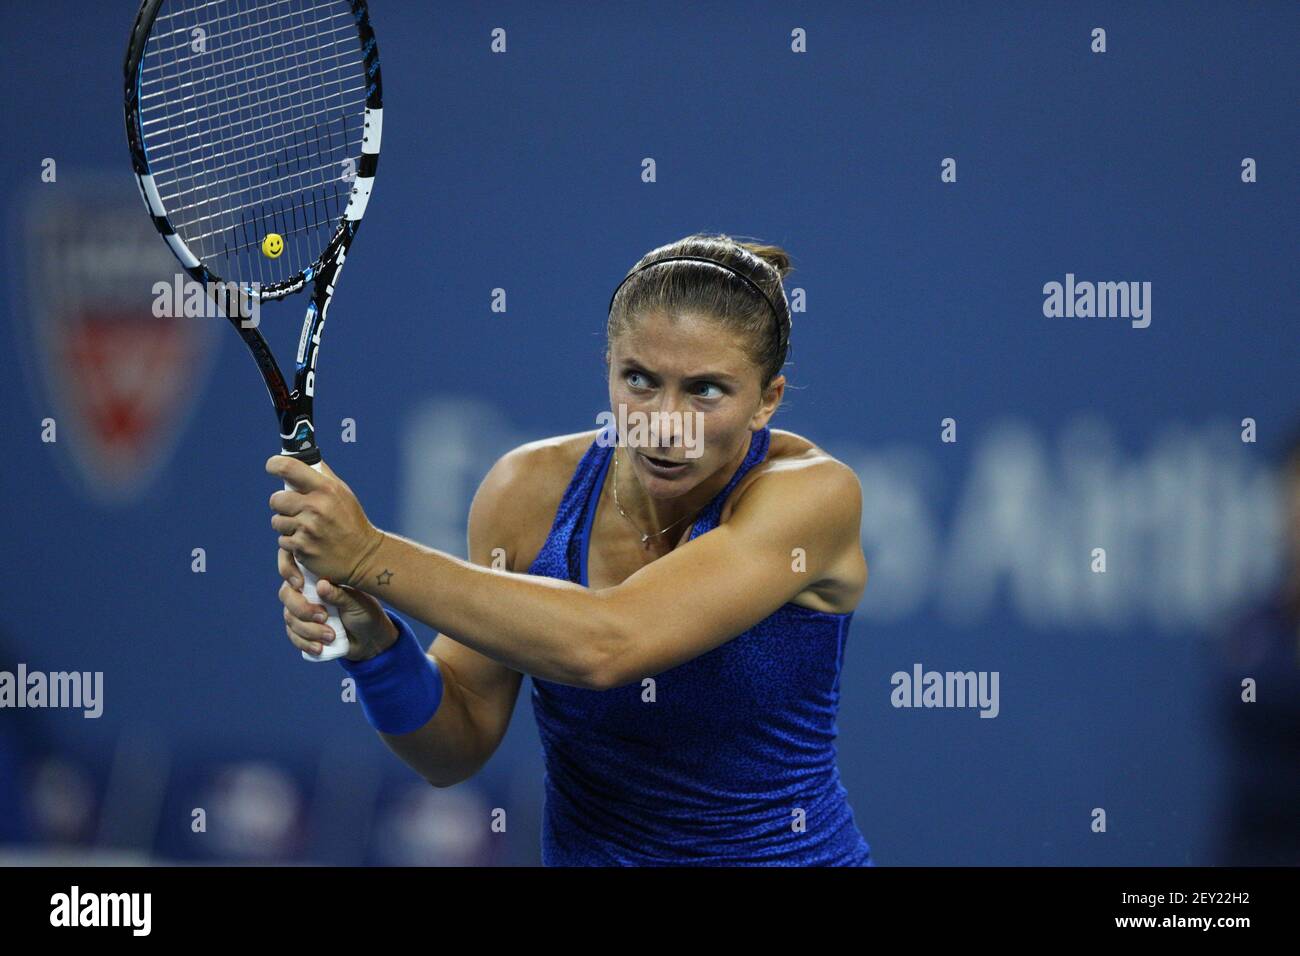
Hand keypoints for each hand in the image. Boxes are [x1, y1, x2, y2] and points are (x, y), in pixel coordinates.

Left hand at [266, 456, 384, 586]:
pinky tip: (308, 542)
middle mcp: (315, 507)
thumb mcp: (343, 492)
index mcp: (326, 489)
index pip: (288, 468)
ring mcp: (308, 529)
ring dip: (286, 525)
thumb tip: (303, 456)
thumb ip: (322, 475)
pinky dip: (292, 543)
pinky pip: (282, 542)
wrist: (363, 556)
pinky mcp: (302, 548)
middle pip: (276, 499)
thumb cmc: (351, 521)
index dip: (274, 465)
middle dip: (282, 504)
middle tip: (295, 508)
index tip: (272, 467)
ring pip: (277, 522)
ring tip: (305, 528)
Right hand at [278, 547, 397, 660]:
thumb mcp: (356, 603)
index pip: (294, 570)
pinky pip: (293, 636)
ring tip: (331, 636)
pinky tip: (319, 648)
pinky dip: (305, 643)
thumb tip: (321, 585)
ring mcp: (302, 613)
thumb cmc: (365, 613)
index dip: (289, 573)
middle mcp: (306, 593)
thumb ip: (339, 595)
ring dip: (309, 630)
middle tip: (323, 617)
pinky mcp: (302, 632)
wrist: (369, 640)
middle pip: (286, 595)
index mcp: (318, 578)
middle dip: (303, 609)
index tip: (299, 584)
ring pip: (290, 618)